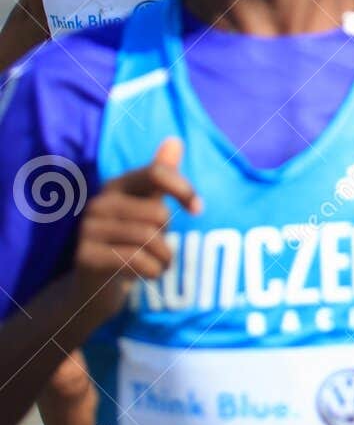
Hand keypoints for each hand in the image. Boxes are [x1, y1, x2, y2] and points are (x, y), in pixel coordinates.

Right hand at [70, 139, 200, 326]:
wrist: (98, 284)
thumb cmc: (131, 240)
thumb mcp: (148, 206)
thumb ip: (162, 176)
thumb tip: (175, 140)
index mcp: (116, 185)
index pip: (156, 173)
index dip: (183, 189)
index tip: (198, 209)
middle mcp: (98, 203)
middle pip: (157, 212)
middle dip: (168, 235)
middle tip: (161, 248)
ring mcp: (87, 230)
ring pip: (148, 238)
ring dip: (164, 257)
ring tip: (159, 263)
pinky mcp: (84, 256)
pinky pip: (136, 260)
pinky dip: (153, 270)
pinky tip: (149, 274)